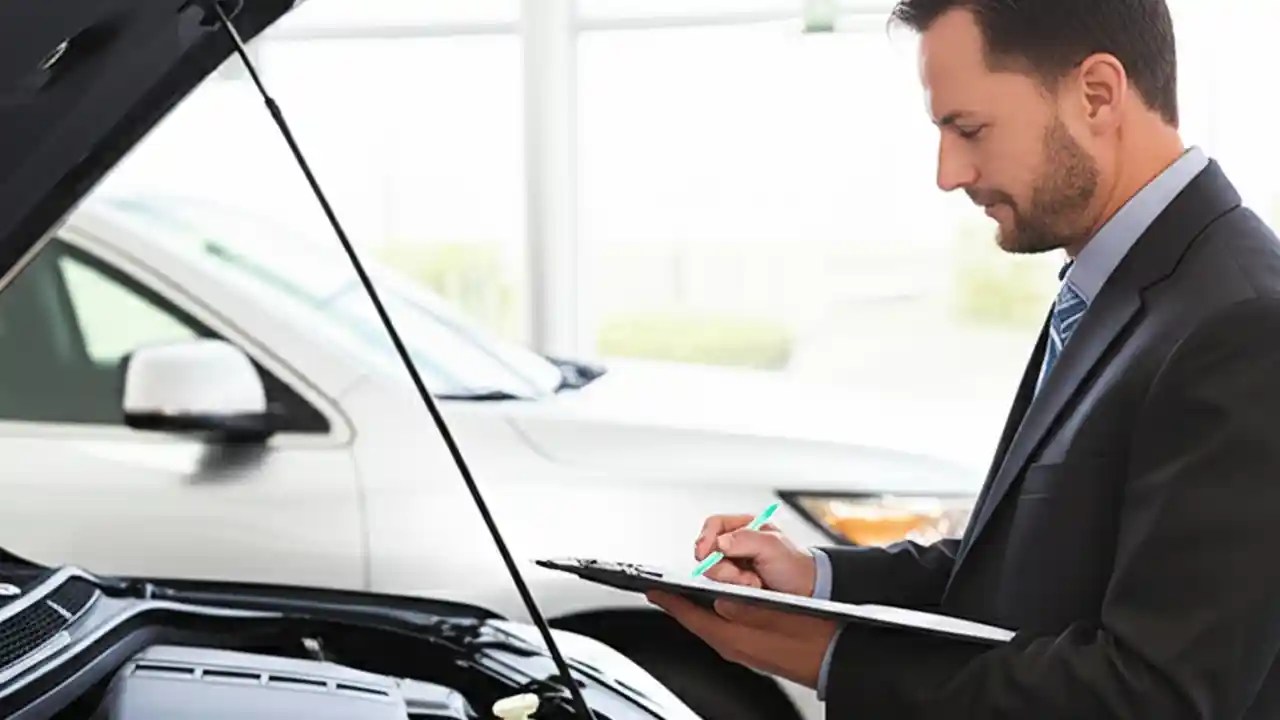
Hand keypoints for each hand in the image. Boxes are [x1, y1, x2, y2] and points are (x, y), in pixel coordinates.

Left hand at [647, 591, 836, 688]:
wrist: (834, 657)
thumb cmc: (810, 636)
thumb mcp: (773, 614)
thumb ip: (742, 606)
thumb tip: (719, 599)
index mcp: (732, 638)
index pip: (689, 617)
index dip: (669, 601)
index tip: (652, 590)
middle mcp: (733, 646)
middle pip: (697, 621)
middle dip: (683, 602)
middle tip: (670, 588)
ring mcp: (744, 650)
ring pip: (712, 624)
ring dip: (702, 607)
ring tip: (694, 591)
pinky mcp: (755, 650)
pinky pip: (726, 629)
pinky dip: (719, 615)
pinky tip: (726, 604)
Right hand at [695, 514, 816, 595]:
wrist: (808, 591)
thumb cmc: (796, 565)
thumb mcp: (773, 546)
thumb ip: (745, 539)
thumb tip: (719, 542)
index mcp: (745, 526)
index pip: (713, 525)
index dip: (705, 539)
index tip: (705, 554)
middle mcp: (736, 543)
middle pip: (709, 551)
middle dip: (723, 567)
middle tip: (742, 575)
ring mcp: (734, 563)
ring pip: (714, 571)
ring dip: (731, 580)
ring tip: (753, 582)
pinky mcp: (734, 582)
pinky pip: (721, 585)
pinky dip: (734, 589)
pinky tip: (750, 588)